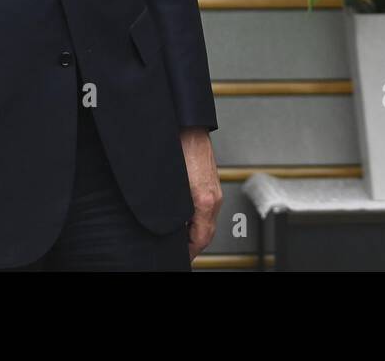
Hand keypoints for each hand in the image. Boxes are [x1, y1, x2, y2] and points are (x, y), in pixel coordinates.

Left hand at [180, 128, 221, 265]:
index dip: (191, 252)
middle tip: (180, 253)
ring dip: (196, 233)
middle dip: (193, 246)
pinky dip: (198, 220)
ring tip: (181, 240)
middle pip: (207, 232)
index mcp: (204, 200)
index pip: (201, 238)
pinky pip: (208, 209)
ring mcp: (213, 189)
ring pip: (208, 221)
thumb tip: (170, 228)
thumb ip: (173, 211)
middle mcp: (213, 196)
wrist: (188, 127)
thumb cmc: (178, 149)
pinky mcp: (210, 182)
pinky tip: (185, 219)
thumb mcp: (171, 188)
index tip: (181, 257)